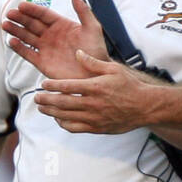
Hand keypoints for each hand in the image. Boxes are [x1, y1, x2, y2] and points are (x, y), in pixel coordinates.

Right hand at [2, 0, 108, 78]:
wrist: (95, 75)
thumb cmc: (96, 52)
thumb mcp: (92, 28)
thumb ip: (83, 11)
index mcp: (62, 25)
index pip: (43, 14)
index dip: (32, 10)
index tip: (21, 5)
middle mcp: (51, 36)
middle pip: (32, 24)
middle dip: (20, 18)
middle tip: (9, 14)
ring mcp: (46, 49)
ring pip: (27, 37)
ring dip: (16, 30)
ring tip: (5, 25)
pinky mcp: (42, 63)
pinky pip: (28, 54)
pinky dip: (19, 48)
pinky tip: (11, 41)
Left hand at [34, 51, 159, 133]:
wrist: (144, 107)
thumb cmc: (129, 86)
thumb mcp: (113, 69)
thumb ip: (93, 62)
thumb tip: (77, 53)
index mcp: (95, 87)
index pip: (67, 87)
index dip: (52, 86)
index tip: (43, 84)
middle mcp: (92, 104)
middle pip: (62, 103)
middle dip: (46, 100)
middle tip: (36, 98)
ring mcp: (94, 118)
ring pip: (66, 117)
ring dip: (51, 113)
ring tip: (42, 108)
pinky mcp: (97, 128)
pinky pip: (75, 128)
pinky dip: (64, 124)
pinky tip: (58, 119)